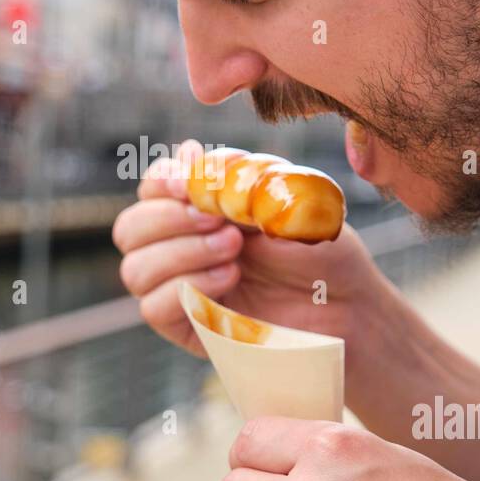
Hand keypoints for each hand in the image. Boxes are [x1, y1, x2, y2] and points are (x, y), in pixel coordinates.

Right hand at [112, 139, 399, 370]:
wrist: (350, 307)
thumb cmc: (321, 249)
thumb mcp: (283, 197)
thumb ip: (233, 176)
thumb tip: (186, 152)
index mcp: (201, 210)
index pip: (150, 189)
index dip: (159, 182)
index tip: (189, 185)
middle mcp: (183, 247)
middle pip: (129, 229)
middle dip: (169, 220)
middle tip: (221, 224)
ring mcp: (182, 290)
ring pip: (135, 269)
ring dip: (181, 254)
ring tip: (234, 252)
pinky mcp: (189, 328)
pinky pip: (152, 308)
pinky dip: (185, 288)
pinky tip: (228, 281)